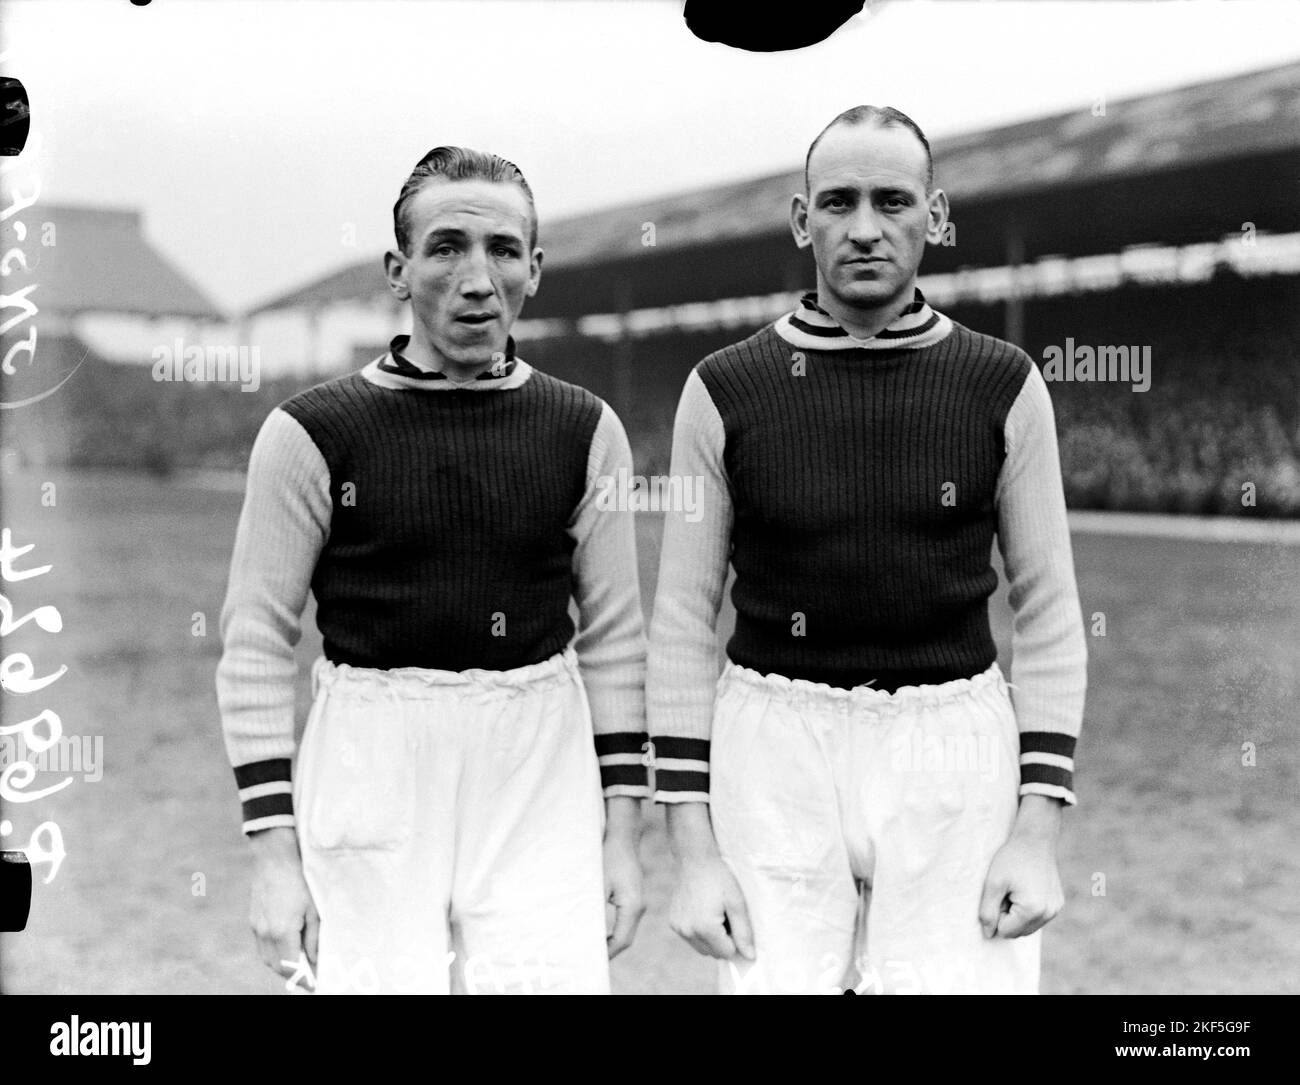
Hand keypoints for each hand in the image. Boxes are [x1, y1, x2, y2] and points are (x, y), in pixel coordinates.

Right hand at [248, 827, 318, 985]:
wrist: (275, 856)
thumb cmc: (300, 879)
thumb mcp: (314, 909)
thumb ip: (314, 938)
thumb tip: (316, 961)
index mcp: (281, 931)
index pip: (290, 967)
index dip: (303, 979)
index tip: (315, 984)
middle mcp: (264, 932)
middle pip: (276, 966)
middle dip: (293, 974)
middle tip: (311, 975)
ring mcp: (256, 926)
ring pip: (266, 957)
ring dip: (282, 964)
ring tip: (301, 962)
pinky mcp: (253, 919)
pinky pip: (262, 945)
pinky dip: (274, 952)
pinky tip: (287, 946)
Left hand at [603, 796, 645, 958]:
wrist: (623, 837)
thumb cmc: (610, 857)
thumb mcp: (598, 883)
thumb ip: (594, 908)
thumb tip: (585, 929)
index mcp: (632, 906)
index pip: (622, 940)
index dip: (608, 954)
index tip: (593, 961)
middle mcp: (639, 907)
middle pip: (626, 939)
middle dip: (610, 951)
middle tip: (591, 960)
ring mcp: (638, 903)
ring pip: (627, 931)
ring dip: (612, 942)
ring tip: (594, 950)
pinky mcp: (634, 898)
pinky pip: (627, 922)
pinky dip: (615, 932)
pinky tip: (602, 934)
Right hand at [665, 803, 753, 960]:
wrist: (694, 859)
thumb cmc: (719, 878)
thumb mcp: (737, 902)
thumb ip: (743, 932)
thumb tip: (750, 957)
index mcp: (705, 927)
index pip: (727, 953)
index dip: (735, 940)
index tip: (734, 921)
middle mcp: (688, 931)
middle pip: (714, 953)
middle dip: (723, 941)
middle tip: (725, 916)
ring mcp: (678, 928)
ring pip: (701, 948)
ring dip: (711, 939)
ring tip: (714, 914)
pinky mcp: (673, 923)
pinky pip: (691, 938)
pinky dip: (699, 932)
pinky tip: (702, 912)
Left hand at [978, 796, 1064, 938]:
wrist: (1035, 839)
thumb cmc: (1012, 858)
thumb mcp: (993, 883)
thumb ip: (988, 911)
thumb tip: (988, 934)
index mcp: (1032, 910)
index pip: (1005, 931)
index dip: (996, 914)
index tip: (1000, 894)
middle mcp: (1048, 913)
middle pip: (1017, 932)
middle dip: (1007, 916)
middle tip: (1007, 891)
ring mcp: (1055, 910)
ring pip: (1027, 927)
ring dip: (1017, 914)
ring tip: (1016, 889)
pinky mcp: (1058, 904)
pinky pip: (1037, 918)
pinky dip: (1028, 910)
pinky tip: (1026, 889)